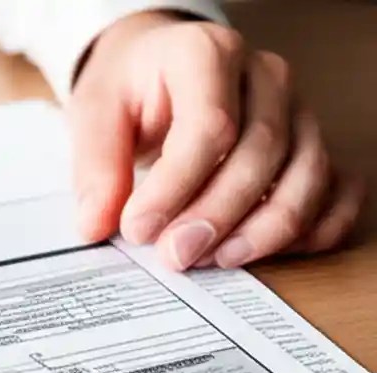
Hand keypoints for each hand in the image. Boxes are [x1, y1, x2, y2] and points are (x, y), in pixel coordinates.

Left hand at [70, 13, 365, 270]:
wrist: (157, 67)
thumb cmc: (130, 88)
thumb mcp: (95, 113)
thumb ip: (95, 166)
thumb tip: (96, 224)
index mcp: (206, 54)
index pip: (210, 125)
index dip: (176, 187)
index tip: (138, 229)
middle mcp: (265, 76)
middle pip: (262, 152)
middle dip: (218, 215)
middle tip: (175, 255)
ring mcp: (297, 109)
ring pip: (308, 173)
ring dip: (266, 228)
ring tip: (216, 258)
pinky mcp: (311, 143)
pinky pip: (338, 188)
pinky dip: (316, 227)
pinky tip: (272, 252)